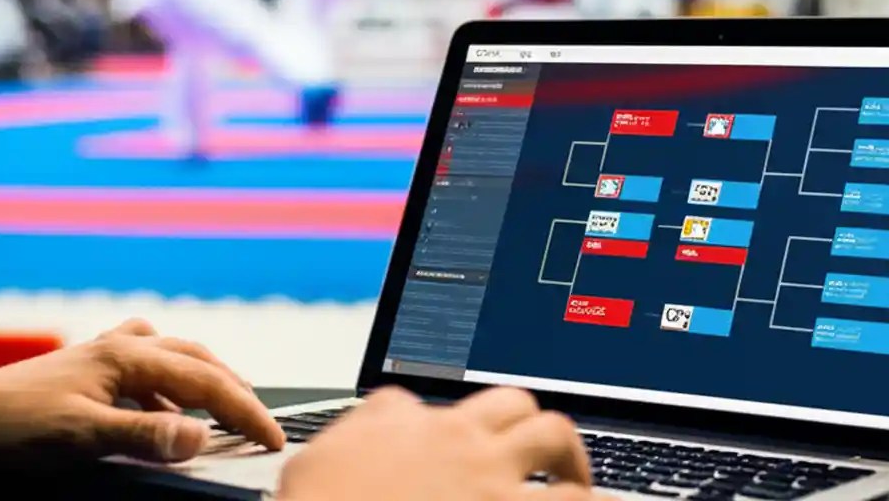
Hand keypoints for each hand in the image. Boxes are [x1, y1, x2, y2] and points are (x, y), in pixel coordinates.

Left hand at [0, 318, 283, 461]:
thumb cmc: (12, 426)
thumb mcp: (82, 437)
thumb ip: (144, 436)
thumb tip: (201, 436)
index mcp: (128, 356)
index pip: (206, 382)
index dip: (245, 412)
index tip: (273, 438)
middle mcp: (120, 346)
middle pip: (197, 359)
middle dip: (233, 389)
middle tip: (257, 423)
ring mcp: (102, 354)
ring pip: (172, 357)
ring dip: (204, 381)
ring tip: (222, 409)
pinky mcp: (86, 369)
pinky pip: (144, 367)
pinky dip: (167, 386)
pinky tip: (160, 410)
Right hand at [277, 386, 609, 500]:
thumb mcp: (307, 470)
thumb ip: (343, 445)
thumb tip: (357, 437)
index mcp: (399, 423)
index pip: (423, 402)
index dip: (440, 426)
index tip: (454, 446)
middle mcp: (453, 438)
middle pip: (510, 403)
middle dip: (530, 426)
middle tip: (543, 458)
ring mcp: (488, 478)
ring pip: (554, 437)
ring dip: (573, 460)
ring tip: (582, 486)